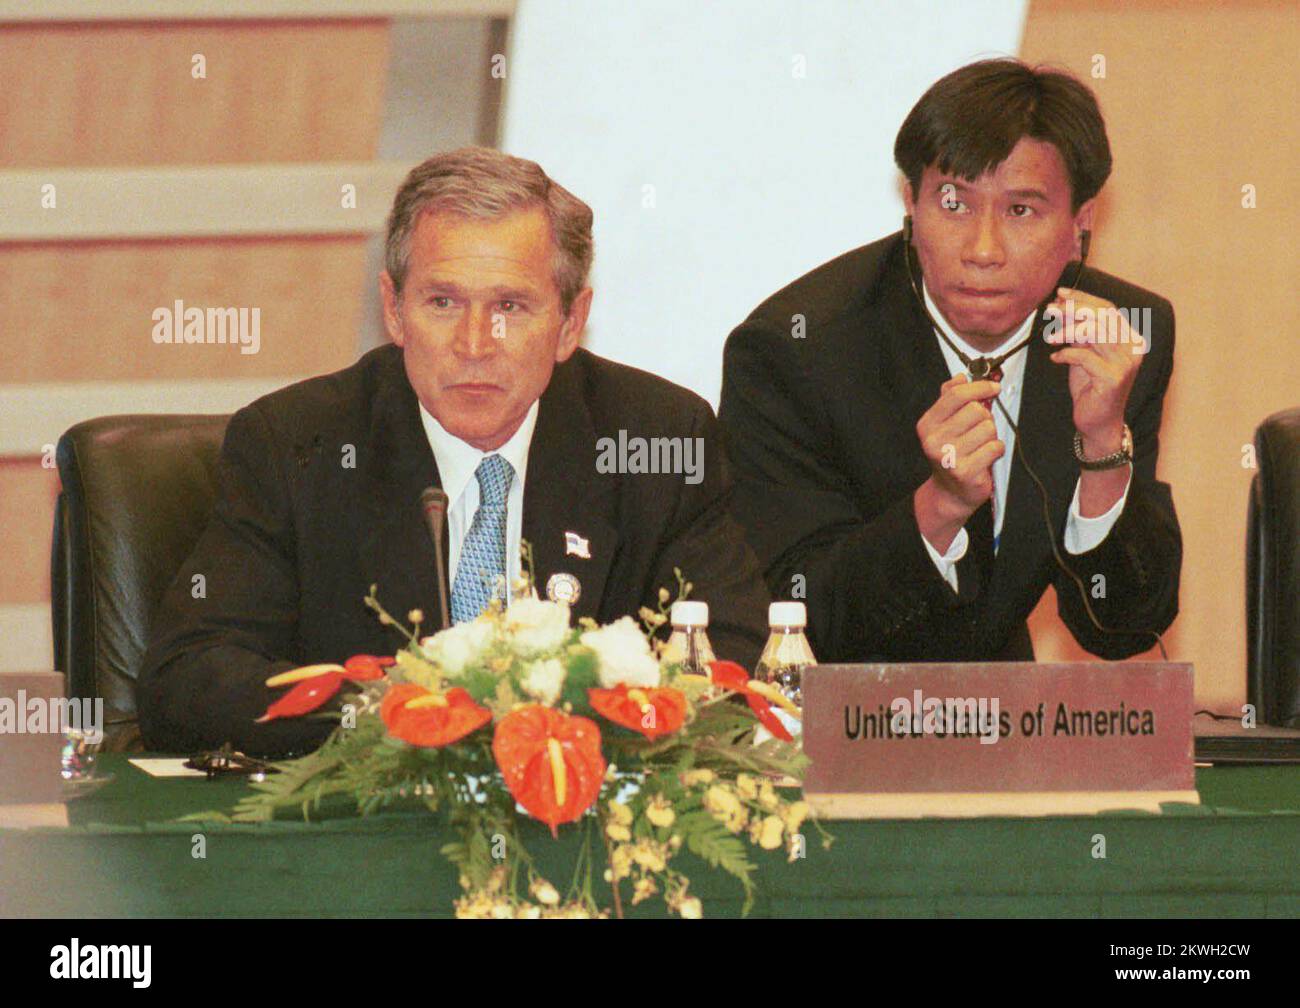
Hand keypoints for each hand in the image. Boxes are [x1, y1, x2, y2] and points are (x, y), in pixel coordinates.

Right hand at [913, 374, 1003, 549]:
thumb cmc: (951, 453)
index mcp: (927, 424)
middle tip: (979, 430)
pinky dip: (996, 451)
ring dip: (990, 436)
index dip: (979, 387)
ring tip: (979, 446)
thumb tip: (960, 377)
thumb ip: (950, 398)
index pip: (956, 395)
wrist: (950, 492)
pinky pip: (995, 447)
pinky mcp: (966, 471)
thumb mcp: (944, 424)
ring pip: (988, 428)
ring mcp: (949, 457)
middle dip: (985, 418)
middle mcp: (934, 440)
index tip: (993, 388)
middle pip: (976, 410)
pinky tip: (985, 458)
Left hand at [1045, 287, 1142, 454]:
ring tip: (1050, 337)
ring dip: (1067, 331)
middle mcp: (1133, 348)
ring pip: (1095, 333)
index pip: (1108, 309)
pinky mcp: (1113, 378)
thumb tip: (1063, 308)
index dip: (1084, 298)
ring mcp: (1126, 363)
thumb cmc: (1091, 388)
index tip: (1061, 294)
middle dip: (1074, 309)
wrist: (1097, 422)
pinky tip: (1055, 358)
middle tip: (1051, 310)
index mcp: (1129, 338)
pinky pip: (1085, 356)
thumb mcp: (1084, 353)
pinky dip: (1066, 353)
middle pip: (1103, 316)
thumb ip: (1080, 333)